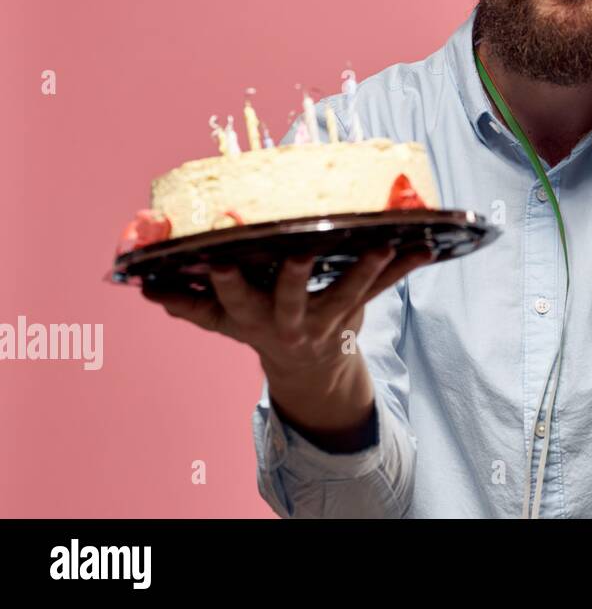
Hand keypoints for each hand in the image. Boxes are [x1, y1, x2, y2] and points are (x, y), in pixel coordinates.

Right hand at [139, 247, 431, 378]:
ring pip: (348, 293)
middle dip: (294, 277)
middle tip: (300, 250)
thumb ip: (187, 302)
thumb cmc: (258, 326)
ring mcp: (328, 317)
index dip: (225, 281)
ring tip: (383, 246)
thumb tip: (144, 284)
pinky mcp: (357, 308)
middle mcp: (290, 320)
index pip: (232, 298)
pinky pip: (384, 287)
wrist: (308, 368)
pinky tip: (423, 247)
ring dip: (365, 270)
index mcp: (251, 316)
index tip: (217, 258)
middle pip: (290, 299)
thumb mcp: (221, 321)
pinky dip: (404, 267)